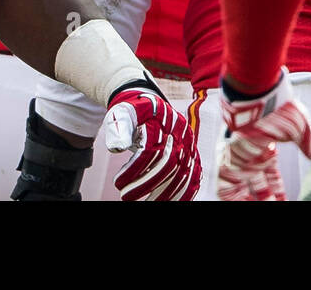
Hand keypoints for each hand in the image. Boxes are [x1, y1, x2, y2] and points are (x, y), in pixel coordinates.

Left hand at [102, 84, 200, 200]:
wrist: (150, 106)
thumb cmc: (133, 112)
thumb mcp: (122, 113)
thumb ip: (119, 127)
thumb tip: (117, 147)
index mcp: (161, 119)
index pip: (149, 150)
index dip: (134, 169)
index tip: (118, 183)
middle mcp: (179, 132)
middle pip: (168, 163)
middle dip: (147, 184)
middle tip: (127, 197)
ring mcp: (188, 144)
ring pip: (182, 173)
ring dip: (165, 193)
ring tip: (147, 204)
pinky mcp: (193, 154)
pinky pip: (193, 176)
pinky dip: (185, 193)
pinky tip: (173, 203)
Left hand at [216, 69, 310, 200]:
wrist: (257, 97)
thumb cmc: (278, 110)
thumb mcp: (301, 130)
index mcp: (264, 148)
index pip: (269, 174)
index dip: (277, 190)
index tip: (285, 201)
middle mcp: (248, 155)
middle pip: (256, 184)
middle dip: (266, 199)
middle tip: (278, 206)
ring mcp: (236, 159)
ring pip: (240, 189)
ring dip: (252, 201)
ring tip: (267, 207)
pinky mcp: (225, 162)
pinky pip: (225, 189)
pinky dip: (235, 200)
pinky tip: (244, 206)